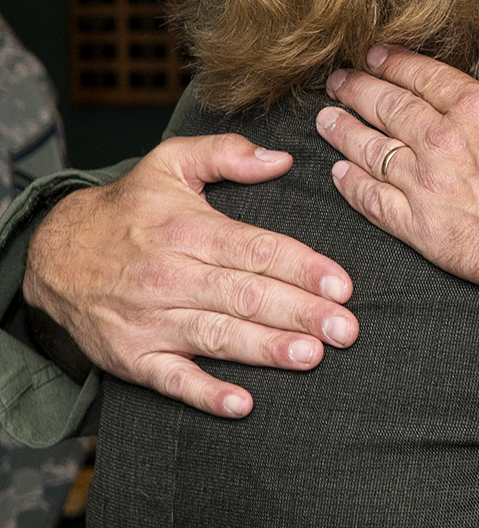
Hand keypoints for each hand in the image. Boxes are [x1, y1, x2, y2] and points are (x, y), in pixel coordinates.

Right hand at [21, 135, 356, 417]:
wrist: (53, 255)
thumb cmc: (127, 208)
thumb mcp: (170, 162)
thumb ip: (227, 154)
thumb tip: (281, 159)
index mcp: (188, 230)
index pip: (255, 249)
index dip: (302, 267)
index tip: (342, 285)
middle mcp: (171, 276)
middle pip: (245, 295)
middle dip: (300, 313)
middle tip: (345, 329)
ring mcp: (150, 320)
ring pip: (217, 336)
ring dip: (266, 349)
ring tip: (311, 356)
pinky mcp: (132, 356)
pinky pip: (172, 380)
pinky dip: (205, 394)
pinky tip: (241, 403)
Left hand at [318, 48, 478, 290]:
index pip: (425, 78)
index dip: (394, 63)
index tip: (373, 55)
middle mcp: (444, 140)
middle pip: (388, 108)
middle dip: (358, 90)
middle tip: (336, 82)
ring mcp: (428, 185)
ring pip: (372, 151)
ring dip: (345, 133)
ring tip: (325, 120)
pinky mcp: (424, 229)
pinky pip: (374, 202)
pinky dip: (352, 187)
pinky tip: (340, 176)